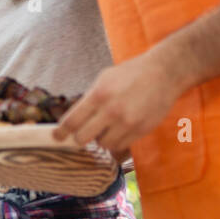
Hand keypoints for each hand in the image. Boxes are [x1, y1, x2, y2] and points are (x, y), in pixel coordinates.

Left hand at [53, 48, 189, 153]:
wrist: (163, 73)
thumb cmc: (130, 74)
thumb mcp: (103, 79)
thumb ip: (89, 99)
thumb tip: (73, 120)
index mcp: (98, 95)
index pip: (72, 121)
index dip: (60, 132)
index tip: (56, 137)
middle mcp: (111, 111)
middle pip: (83, 138)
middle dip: (79, 138)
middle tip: (81, 134)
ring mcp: (127, 123)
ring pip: (102, 144)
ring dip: (100, 139)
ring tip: (106, 128)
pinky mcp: (141, 130)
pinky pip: (120, 146)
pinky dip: (116, 142)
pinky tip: (118, 131)